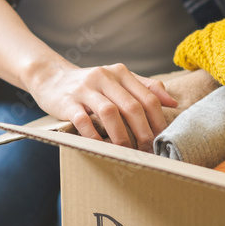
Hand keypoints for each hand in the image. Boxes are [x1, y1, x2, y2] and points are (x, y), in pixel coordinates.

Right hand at [25, 61, 177, 151]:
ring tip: (128, 152)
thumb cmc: (91, 84)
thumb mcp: (118, 80)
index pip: (148, 97)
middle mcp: (105, 77)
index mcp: (121, 72)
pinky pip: (84, 121)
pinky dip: (95, 136)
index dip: (158, 120)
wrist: (50, 77)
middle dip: (143, 132)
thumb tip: (173, 103)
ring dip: (121, 136)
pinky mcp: (68, 102)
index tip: (163, 139)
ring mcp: (85, 89)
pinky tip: (102, 148)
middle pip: (132, 106)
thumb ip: (145, 88)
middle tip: (148, 151)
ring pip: (110, 113)